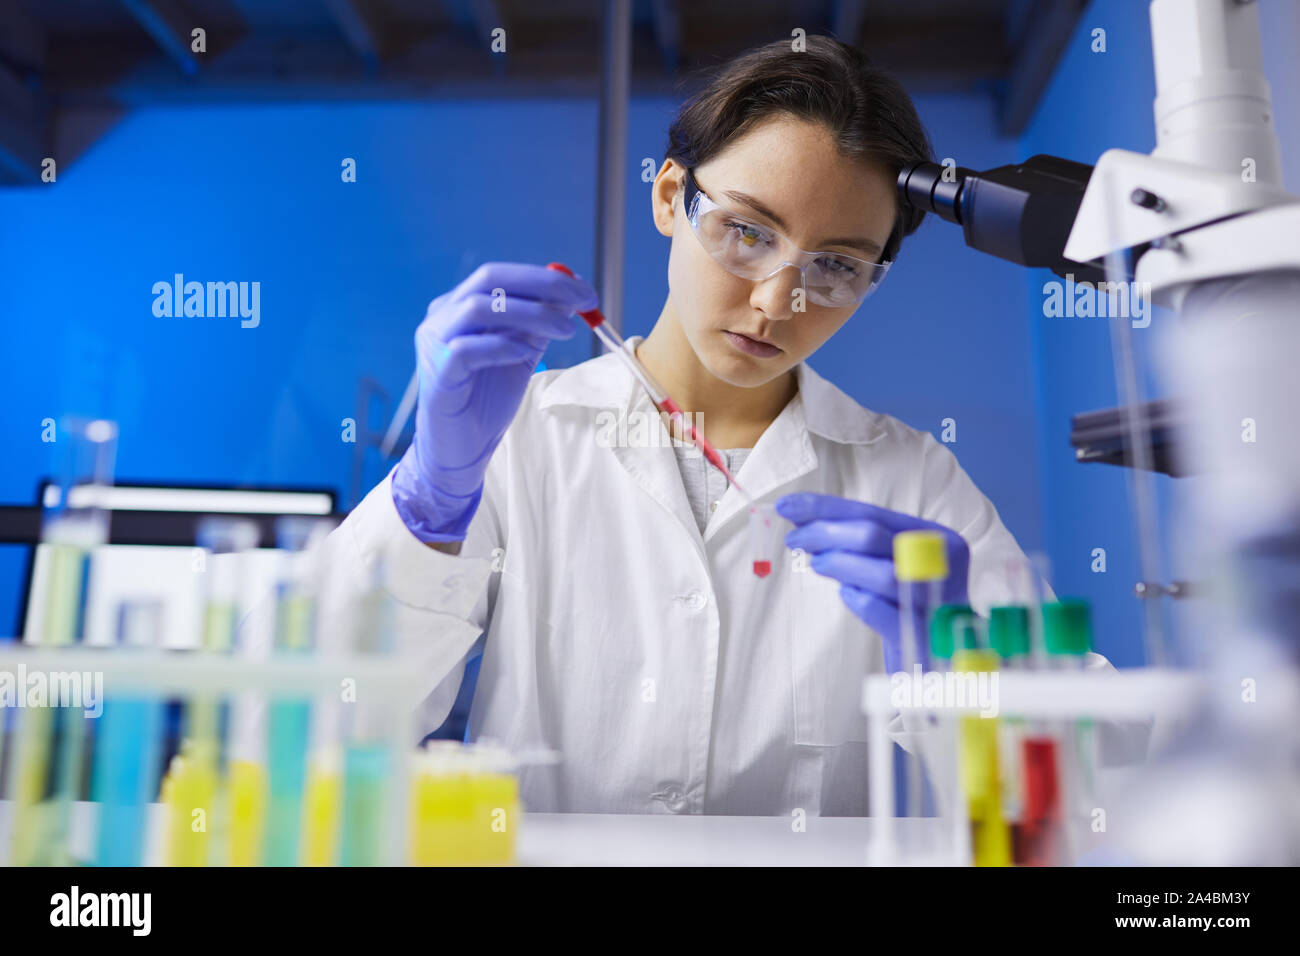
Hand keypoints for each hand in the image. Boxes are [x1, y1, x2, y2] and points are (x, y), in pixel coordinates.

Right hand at [392, 262, 596, 541]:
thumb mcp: (521, 353)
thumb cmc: (487, 399)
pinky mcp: (437, 374)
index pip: (501, 276)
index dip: (546, 278)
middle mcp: (442, 316)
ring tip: (566, 329)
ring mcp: (434, 343)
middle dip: (542, 286)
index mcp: (460, 306)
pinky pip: (465, 349)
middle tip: (582, 301)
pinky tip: (526, 353)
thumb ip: (538, 325)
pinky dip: (501, 346)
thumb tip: (573, 295)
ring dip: (529, 314)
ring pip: (477, 308)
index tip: (586, 291)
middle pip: (489, 280)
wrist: (461, 448)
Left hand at [775, 492, 969, 672]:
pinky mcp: (921, 636)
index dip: (826, 508)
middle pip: (873, 537)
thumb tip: (807, 523)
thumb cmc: (913, 605)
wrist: (944, 659)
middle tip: (794, 539)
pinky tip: (846, 594)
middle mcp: (943, 565)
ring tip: (816, 564)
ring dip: (839, 564)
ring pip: (880, 574)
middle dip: (824, 533)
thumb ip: (863, 545)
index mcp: (939, 538)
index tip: (788, 506)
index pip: (874, 513)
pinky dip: (857, 600)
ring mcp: (934, 601)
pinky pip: (881, 611)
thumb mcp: (896, 566)